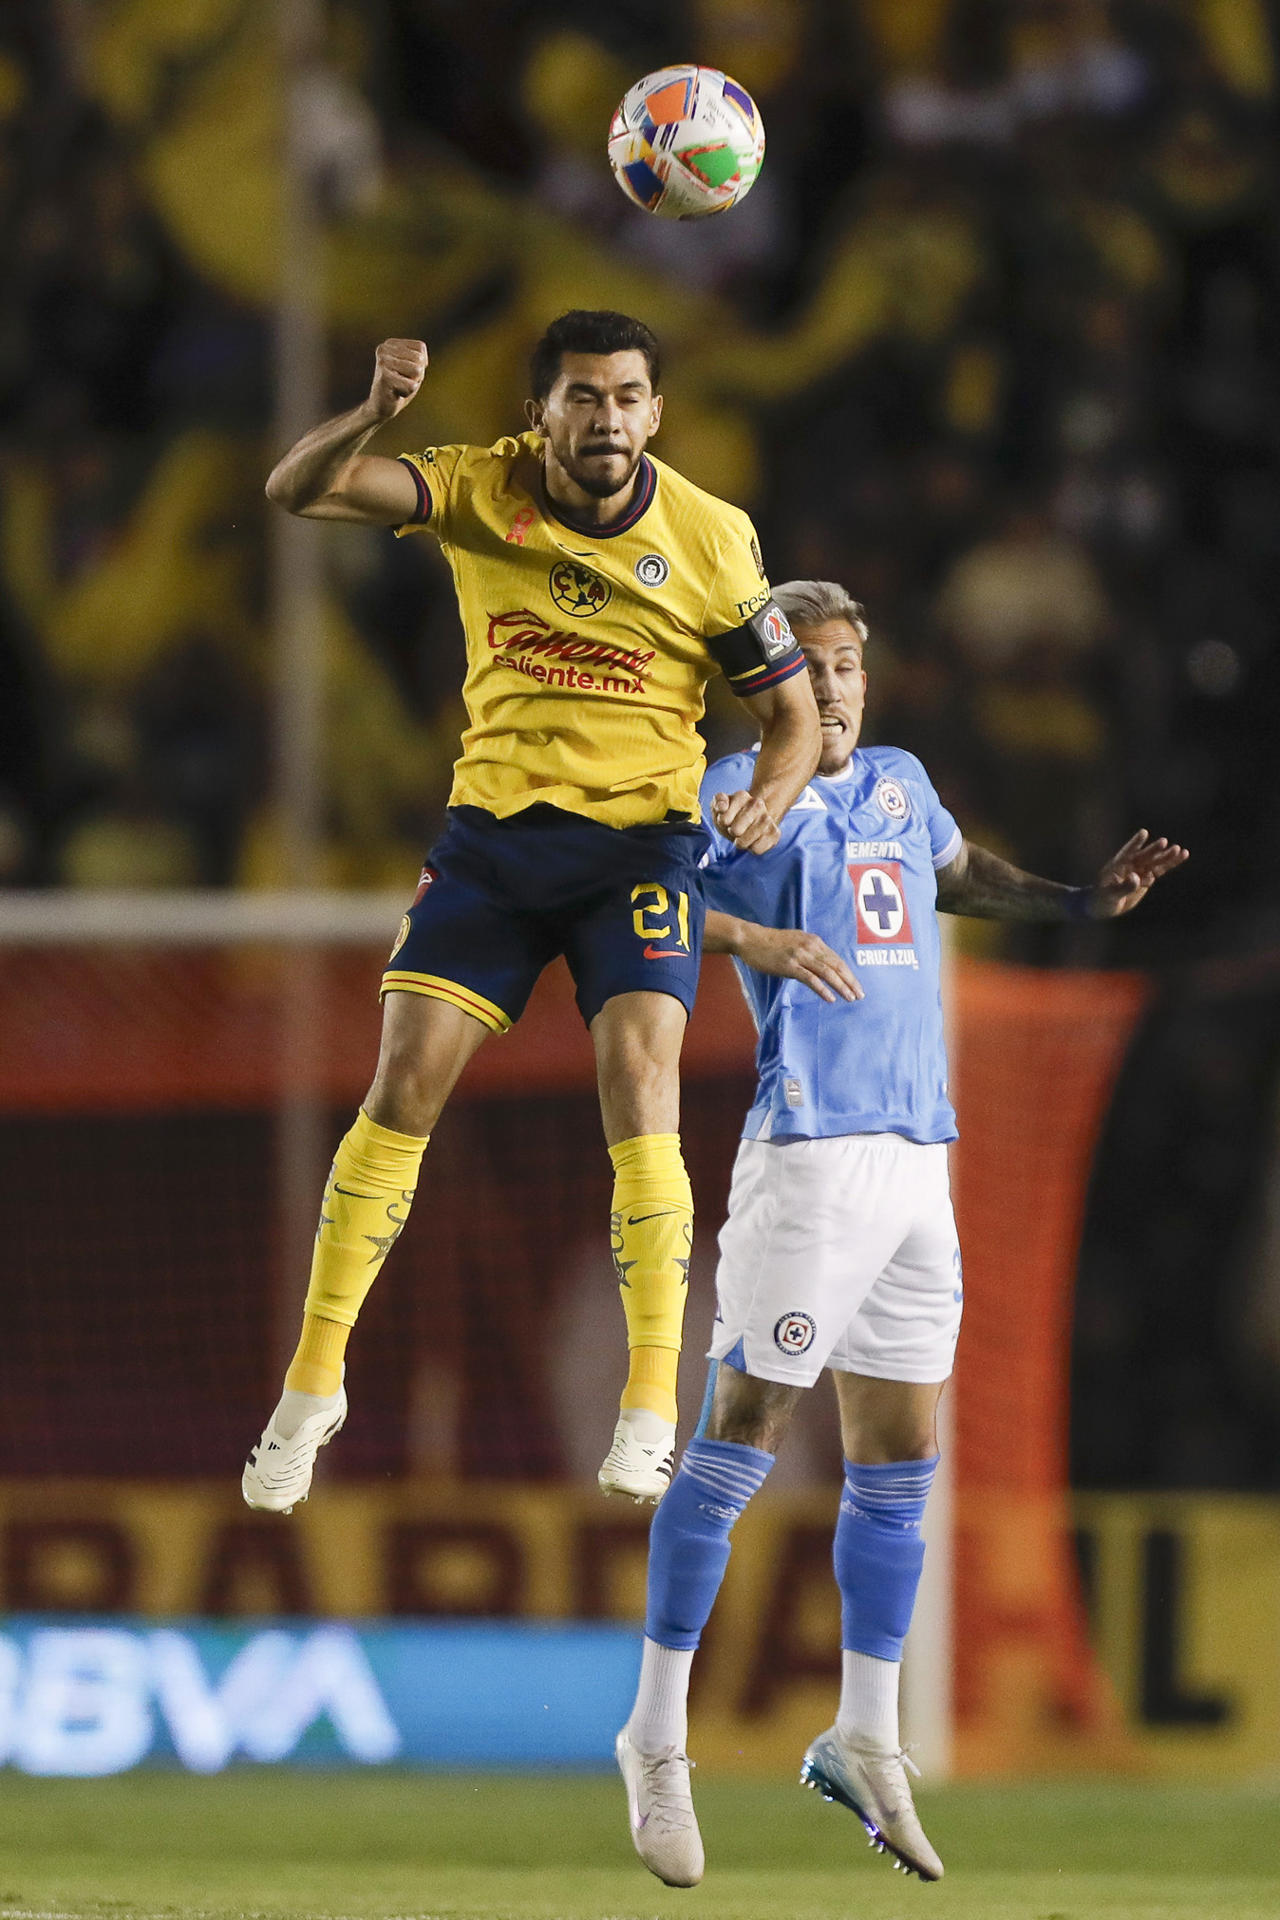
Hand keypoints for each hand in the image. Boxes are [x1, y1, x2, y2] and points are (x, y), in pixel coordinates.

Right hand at [368, 338, 427, 420]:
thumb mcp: (412, 368)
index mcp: (390, 343)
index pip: (420, 348)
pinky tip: (395, 393)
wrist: (380, 407)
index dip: (420, 364)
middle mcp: (384, 349)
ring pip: (417, 371)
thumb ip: (420, 358)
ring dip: (412, 383)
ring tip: (399, 386)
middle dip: (417, 375)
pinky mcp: (384, 377)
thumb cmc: (399, 387)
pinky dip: (407, 392)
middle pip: (419, 359)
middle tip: (402, 382)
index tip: (405, 372)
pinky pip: (411, 386)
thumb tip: (423, 360)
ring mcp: (382, 362)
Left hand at [712, 789, 779, 854]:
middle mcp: (757, 805)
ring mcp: (767, 819)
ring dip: (741, 842)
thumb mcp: (718, 806)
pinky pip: (757, 849)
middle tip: (735, 829)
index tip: (725, 820)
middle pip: (736, 831)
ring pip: (746, 841)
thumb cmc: (731, 815)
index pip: (724, 819)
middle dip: (732, 833)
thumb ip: (718, 802)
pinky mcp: (775, 833)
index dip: (722, 823)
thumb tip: (722, 807)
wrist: (749, 823)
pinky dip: (752, 848)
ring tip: (743, 835)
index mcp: (741, 796)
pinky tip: (753, 840)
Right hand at [737, 925, 862, 1002]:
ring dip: (841, 986)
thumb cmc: (770, 943)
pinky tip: (830, 998)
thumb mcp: (795, 942)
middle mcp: (810, 947)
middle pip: (836, 966)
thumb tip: (821, 964)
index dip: (848, 973)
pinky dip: (823, 989)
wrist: (750, 939)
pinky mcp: (789, 965)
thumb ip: (809, 951)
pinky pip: (811, 979)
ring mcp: (800, 956)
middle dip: (850, 981)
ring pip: (827, 972)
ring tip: (850, 998)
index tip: (856, 985)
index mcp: (813, 941)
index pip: (837, 959)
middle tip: (860, 995)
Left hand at [1089, 829, 1188, 917]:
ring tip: (1179, 850)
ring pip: (1155, 862)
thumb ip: (1124, 887)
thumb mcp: (1109, 894)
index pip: (1127, 852)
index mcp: (1117, 865)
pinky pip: (1160, 870)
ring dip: (1167, 856)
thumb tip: (1137, 878)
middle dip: (1154, 850)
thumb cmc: (1100, 899)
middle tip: (1164, 842)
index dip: (1135, 843)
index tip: (1144, 833)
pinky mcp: (1147, 878)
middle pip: (1144, 856)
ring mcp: (1139, 870)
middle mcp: (1129, 865)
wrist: (1103, 906)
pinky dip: (1170, 864)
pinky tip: (1182, 855)